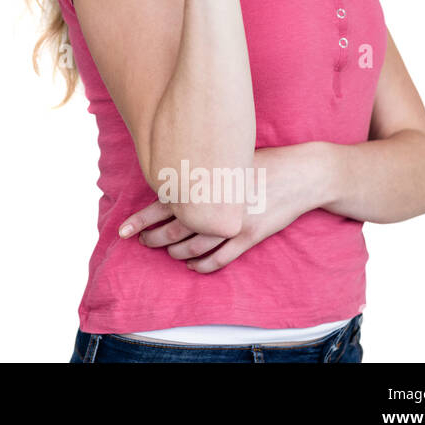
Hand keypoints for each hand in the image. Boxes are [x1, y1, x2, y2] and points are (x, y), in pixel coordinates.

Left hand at [116, 144, 325, 273]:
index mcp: (205, 182)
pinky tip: (192, 266)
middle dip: (154, 238)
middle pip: (174, 229)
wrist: (301, 173)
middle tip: (143, 242)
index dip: (140, 220)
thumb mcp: (226, 158)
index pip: (162, 204)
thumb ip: (199, 171)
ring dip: (176, 253)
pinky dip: (203, 265)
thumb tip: (171, 178)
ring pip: (194, 246)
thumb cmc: (262, 162)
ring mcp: (232, 222)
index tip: (123, 230)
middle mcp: (215, 204)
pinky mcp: (250, 235)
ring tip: (167, 253)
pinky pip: (220, 258)